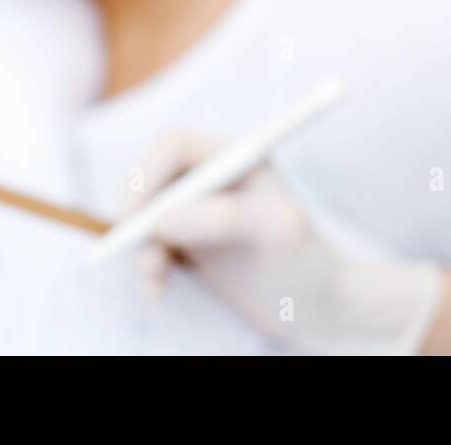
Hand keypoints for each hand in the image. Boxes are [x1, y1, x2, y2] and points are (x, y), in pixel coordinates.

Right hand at [128, 129, 442, 354]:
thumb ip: (223, 218)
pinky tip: (157, 290)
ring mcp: (201, 207)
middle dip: (136, 216)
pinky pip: (150, 243)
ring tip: (154, 284)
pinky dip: (145, 265)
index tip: (134, 215)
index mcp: (239, 156)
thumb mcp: (276, 232)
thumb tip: (163, 218)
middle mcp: (216, 175)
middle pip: (151, 177)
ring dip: (139, 248)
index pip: (174, 145)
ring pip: (145, 214)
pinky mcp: (192, 240)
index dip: (147, 173)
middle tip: (131, 251)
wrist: (319, 305)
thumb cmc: (309, 262)